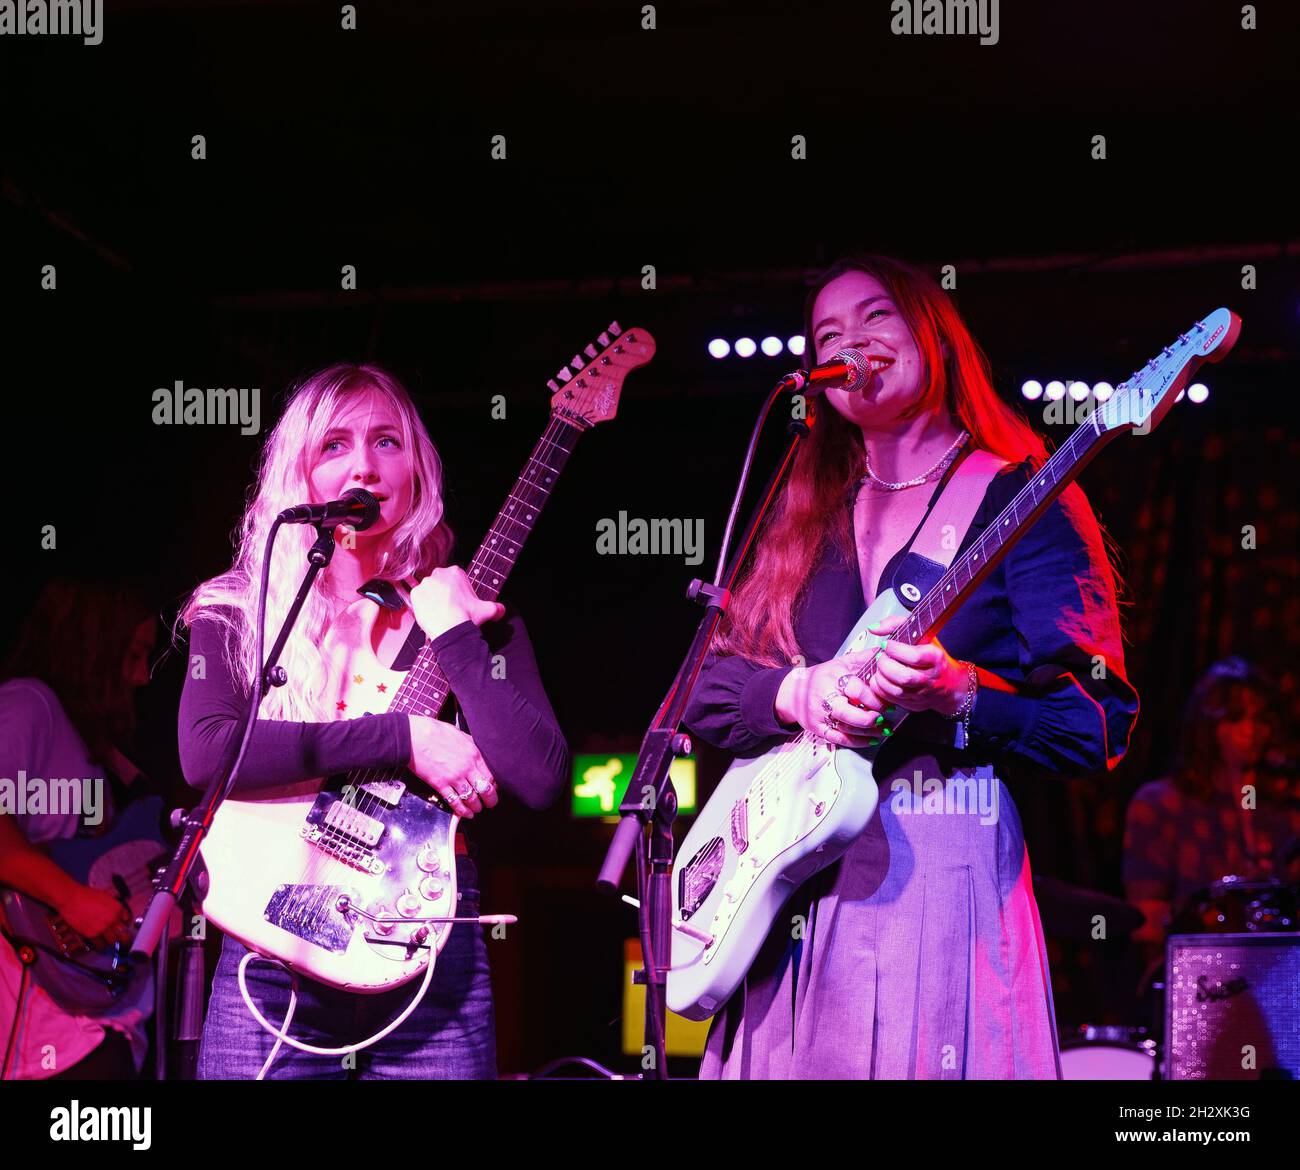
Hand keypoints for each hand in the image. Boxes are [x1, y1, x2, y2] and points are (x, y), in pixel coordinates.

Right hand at [58, 885, 131, 948]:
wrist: (72, 898)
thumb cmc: (87, 896)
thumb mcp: (107, 898)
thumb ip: (113, 908)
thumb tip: (118, 915)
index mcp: (118, 909)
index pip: (128, 921)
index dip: (125, 925)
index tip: (122, 928)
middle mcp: (113, 919)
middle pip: (124, 935)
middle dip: (123, 939)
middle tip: (121, 941)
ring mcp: (103, 928)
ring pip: (113, 942)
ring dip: (111, 942)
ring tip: (108, 942)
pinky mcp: (92, 934)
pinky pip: (100, 945)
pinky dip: (100, 947)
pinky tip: (99, 946)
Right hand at [407, 713, 498, 817]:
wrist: (413, 736)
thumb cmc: (434, 731)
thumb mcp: (460, 734)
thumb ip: (471, 746)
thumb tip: (477, 753)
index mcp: (474, 754)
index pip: (492, 776)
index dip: (494, 786)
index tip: (493, 789)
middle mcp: (467, 767)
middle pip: (486, 790)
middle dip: (490, 800)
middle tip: (490, 804)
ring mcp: (454, 777)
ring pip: (472, 799)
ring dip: (476, 807)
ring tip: (477, 809)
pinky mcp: (440, 784)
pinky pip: (455, 802)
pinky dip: (462, 811)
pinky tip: (465, 813)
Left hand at [408, 567, 505, 639]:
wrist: (450, 629)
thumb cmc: (466, 617)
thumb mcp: (487, 610)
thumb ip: (496, 607)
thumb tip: (502, 610)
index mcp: (456, 572)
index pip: (455, 578)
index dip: (457, 590)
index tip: (459, 600)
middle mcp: (439, 574)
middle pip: (440, 582)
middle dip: (444, 592)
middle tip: (449, 607)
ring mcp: (425, 583)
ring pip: (429, 589)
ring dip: (433, 598)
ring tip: (440, 612)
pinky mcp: (415, 593)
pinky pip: (418, 598)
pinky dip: (422, 605)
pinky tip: (430, 613)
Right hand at [775, 650, 889, 748]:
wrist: (793, 692)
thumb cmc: (821, 677)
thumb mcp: (841, 663)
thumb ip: (864, 658)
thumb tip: (886, 652)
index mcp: (832, 678)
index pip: (855, 689)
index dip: (874, 698)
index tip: (887, 701)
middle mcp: (824, 698)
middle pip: (847, 714)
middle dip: (869, 719)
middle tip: (883, 717)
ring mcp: (820, 715)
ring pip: (846, 729)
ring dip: (869, 732)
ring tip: (884, 729)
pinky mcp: (818, 729)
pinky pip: (840, 739)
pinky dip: (858, 742)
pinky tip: (872, 740)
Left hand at [861, 614, 969, 716]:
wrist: (950, 685)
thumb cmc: (933, 658)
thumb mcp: (922, 635)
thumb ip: (896, 624)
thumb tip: (874, 628)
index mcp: (935, 658)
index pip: (914, 656)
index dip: (895, 650)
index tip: (887, 644)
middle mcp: (930, 678)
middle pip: (905, 676)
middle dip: (886, 665)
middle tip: (881, 658)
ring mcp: (921, 694)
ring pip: (896, 690)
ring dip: (881, 677)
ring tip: (880, 668)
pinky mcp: (913, 704)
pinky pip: (891, 699)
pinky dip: (880, 688)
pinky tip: (880, 678)